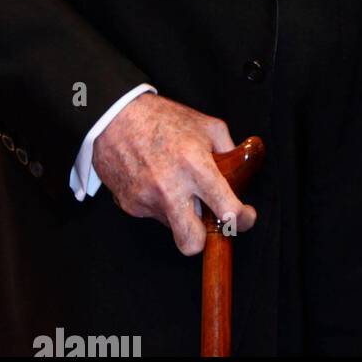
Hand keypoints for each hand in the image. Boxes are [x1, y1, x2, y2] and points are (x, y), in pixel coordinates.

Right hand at [92, 93, 256, 255]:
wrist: (116, 118)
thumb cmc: (163, 118)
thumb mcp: (208, 126)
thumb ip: (229, 150)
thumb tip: (242, 171)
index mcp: (195, 166)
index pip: (226, 209)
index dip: (242, 220)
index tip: (245, 217)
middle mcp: (170, 188)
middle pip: (191, 243)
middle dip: (204, 240)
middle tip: (210, 221)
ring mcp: (147, 200)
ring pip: (173, 227)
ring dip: (181, 213)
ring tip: (178, 185)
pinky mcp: (130, 205)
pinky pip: (154, 214)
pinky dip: (161, 203)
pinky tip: (158, 180)